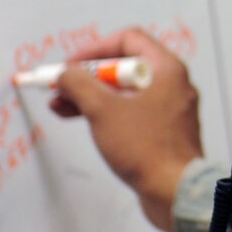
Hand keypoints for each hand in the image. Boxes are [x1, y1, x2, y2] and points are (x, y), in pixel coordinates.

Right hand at [48, 27, 202, 231]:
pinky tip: (77, 119)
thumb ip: (79, 84)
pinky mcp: (162, 131)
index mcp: (167, 69)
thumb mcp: (103, 110)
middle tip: (59, 87)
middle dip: (87, 76)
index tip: (70, 64)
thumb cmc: (144, 146)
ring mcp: (168, 108)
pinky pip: (130, 111)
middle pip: (124, 67)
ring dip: (90, 96)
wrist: (174, 191)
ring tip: (57, 105)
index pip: (129, 39)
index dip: (94, 48)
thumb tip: (64, 73)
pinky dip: (106, 112)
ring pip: (124, 91)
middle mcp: (172, 83)